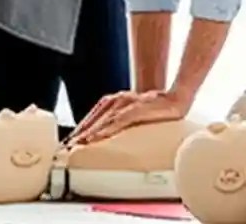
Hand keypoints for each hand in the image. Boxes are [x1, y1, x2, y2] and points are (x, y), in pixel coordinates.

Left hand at [68, 89, 192, 145]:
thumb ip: (119, 121)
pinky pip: (118, 120)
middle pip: (94, 117)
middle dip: (80, 133)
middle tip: (68, 147)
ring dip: (89, 132)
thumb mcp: (133, 113)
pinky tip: (98, 137)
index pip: (93, 116)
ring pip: (103, 119)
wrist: (177, 98)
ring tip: (79, 144)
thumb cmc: (155, 108)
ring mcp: (128, 103)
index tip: (69, 142)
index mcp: (115, 101)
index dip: (80, 129)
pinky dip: (107, 129)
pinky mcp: (138, 108)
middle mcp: (119, 99)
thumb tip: (106, 136)